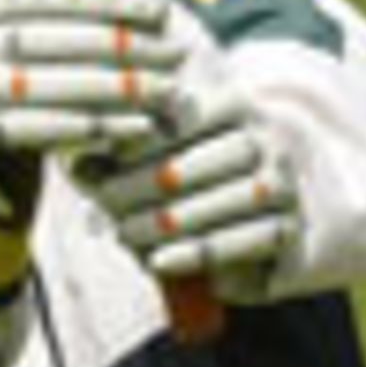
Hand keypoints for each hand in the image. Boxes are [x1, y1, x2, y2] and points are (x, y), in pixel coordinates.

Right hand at [0, 0, 183, 223]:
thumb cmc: (35, 80)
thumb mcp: (56, 37)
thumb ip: (98, 8)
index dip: (104, 0)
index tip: (161, 9)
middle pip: (42, 40)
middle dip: (115, 48)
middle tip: (175, 55)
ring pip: (32, 88)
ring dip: (105, 92)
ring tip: (162, 93)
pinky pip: (22, 133)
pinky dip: (76, 130)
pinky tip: (124, 129)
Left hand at [77, 3, 300, 298]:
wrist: (284, 212)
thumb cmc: (207, 183)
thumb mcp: (168, 161)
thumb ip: (126, 159)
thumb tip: (75, 165)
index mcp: (234, 104)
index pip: (180, 118)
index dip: (138, 141)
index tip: (101, 162)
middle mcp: (266, 137)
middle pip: (194, 162)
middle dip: (141, 187)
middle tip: (104, 206)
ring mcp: (283, 182)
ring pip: (217, 201)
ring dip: (165, 222)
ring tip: (125, 235)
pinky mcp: (290, 227)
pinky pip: (241, 239)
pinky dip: (197, 252)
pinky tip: (160, 261)